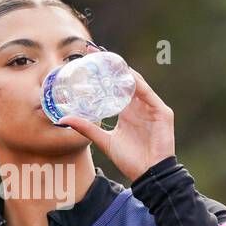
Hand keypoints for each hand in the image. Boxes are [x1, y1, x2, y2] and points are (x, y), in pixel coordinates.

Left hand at [56, 68, 174, 181]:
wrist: (148, 175)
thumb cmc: (130, 160)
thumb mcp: (104, 141)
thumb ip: (86, 128)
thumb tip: (63, 119)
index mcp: (128, 111)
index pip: (116, 86)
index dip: (103, 73)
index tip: (87, 59)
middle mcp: (140, 106)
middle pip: (125, 80)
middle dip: (111, 66)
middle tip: (93, 51)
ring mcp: (152, 108)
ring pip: (137, 83)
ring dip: (123, 70)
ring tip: (108, 58)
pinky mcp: (162, 113)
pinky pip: (148, 94)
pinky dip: (137, 83)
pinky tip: (126, 74)